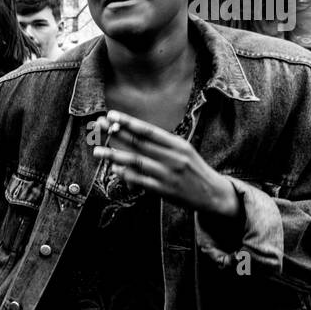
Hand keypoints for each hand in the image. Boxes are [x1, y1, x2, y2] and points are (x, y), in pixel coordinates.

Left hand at [93, 110, 237, 216]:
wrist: (213, 194)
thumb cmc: (194, 169)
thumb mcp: (183, 151)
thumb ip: (161, 144)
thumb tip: (132, 137)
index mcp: (178, 144)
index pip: (149, 130)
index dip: (128, 122)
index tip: (111, 114)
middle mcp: (173, 157)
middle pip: (139, 143)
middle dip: (116, 133)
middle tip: (98, 126)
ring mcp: (168, 174)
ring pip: (136, 161)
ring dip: (114, 155)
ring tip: (97, 151)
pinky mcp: (164, 190)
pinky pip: (140, 180)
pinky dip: (125, 174)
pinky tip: (114, 169)